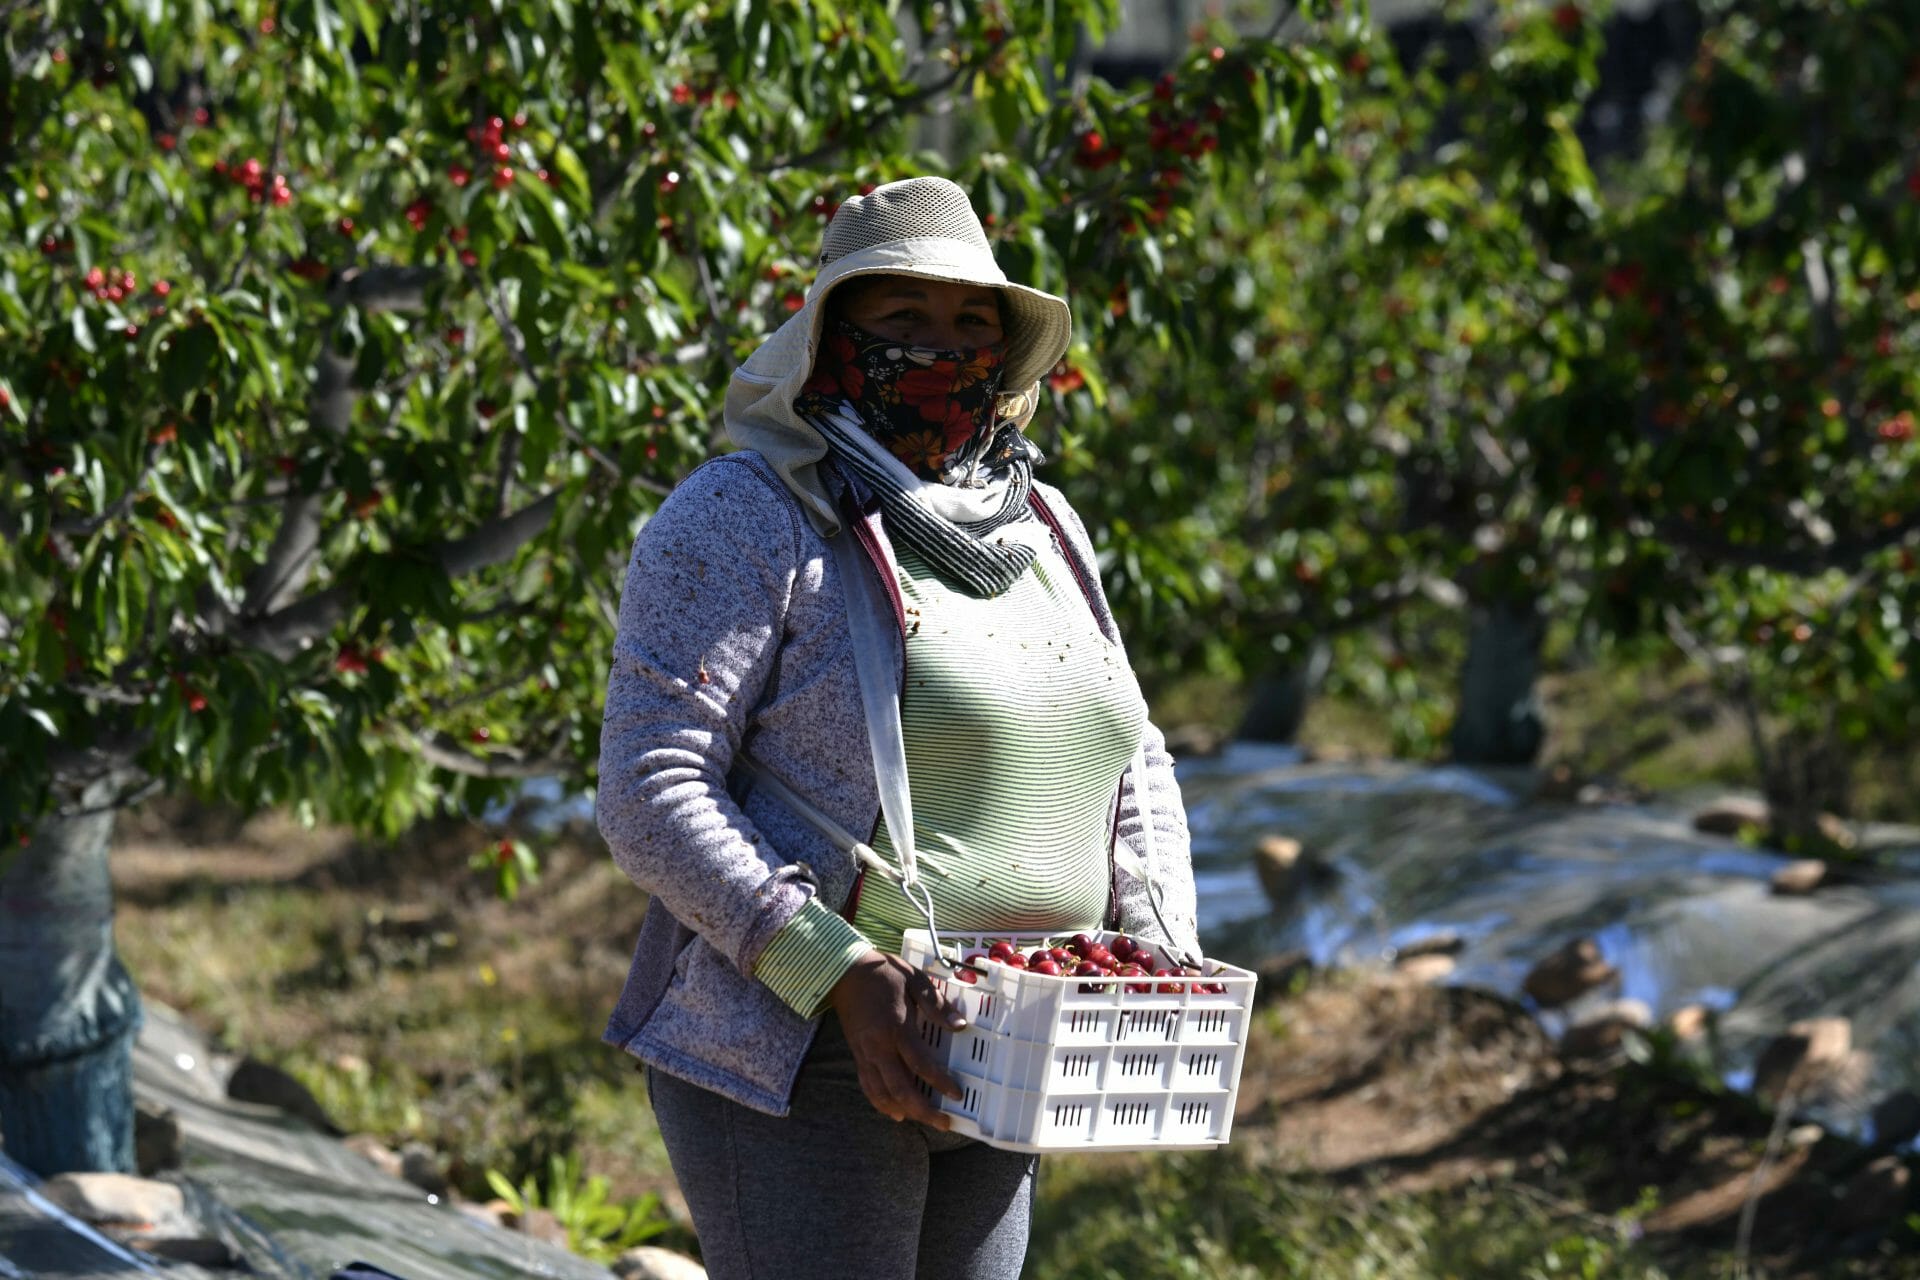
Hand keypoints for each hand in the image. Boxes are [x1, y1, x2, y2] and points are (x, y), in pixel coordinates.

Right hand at [828, 949, 967, 1127]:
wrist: (845, 972)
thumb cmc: (884, 974)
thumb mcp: (915, 981)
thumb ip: (937, 1005)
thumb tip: (960, 1025)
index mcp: (896, 1028)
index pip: (920, 1064)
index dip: (940, 1082)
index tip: (956, 1094)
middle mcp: (879, 1047)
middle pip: (900, 1088)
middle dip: (923, 1110)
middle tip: (944, 1122)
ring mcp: (865, 1054)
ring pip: (882, 1093)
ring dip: (904, 1111)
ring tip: (924, 1121)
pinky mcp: (857, 1055)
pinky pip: (868, 1086)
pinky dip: (880, 1103)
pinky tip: (894, 1112)